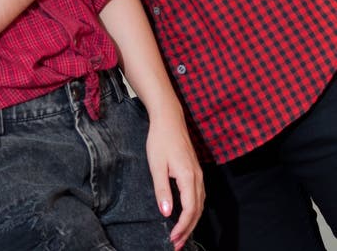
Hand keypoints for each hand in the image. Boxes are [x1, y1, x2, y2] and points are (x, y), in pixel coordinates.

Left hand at [145, 102, 203, 249]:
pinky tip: (186, 215)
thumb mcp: (156, 165)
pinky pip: (199, 196)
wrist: (169, 118)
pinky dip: (193, 210)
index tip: (172, 239)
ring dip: (191, 222)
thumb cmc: (160, 139)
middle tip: (177, 245)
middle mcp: (197, 177)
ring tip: (181, 235)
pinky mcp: (195, 171)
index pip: (189, 210)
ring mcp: (198, 174)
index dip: (183, 227)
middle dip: (188, 230)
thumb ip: (162, 190)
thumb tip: (167, 213)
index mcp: (188, 176)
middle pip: (197, 210)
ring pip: (200, 204)